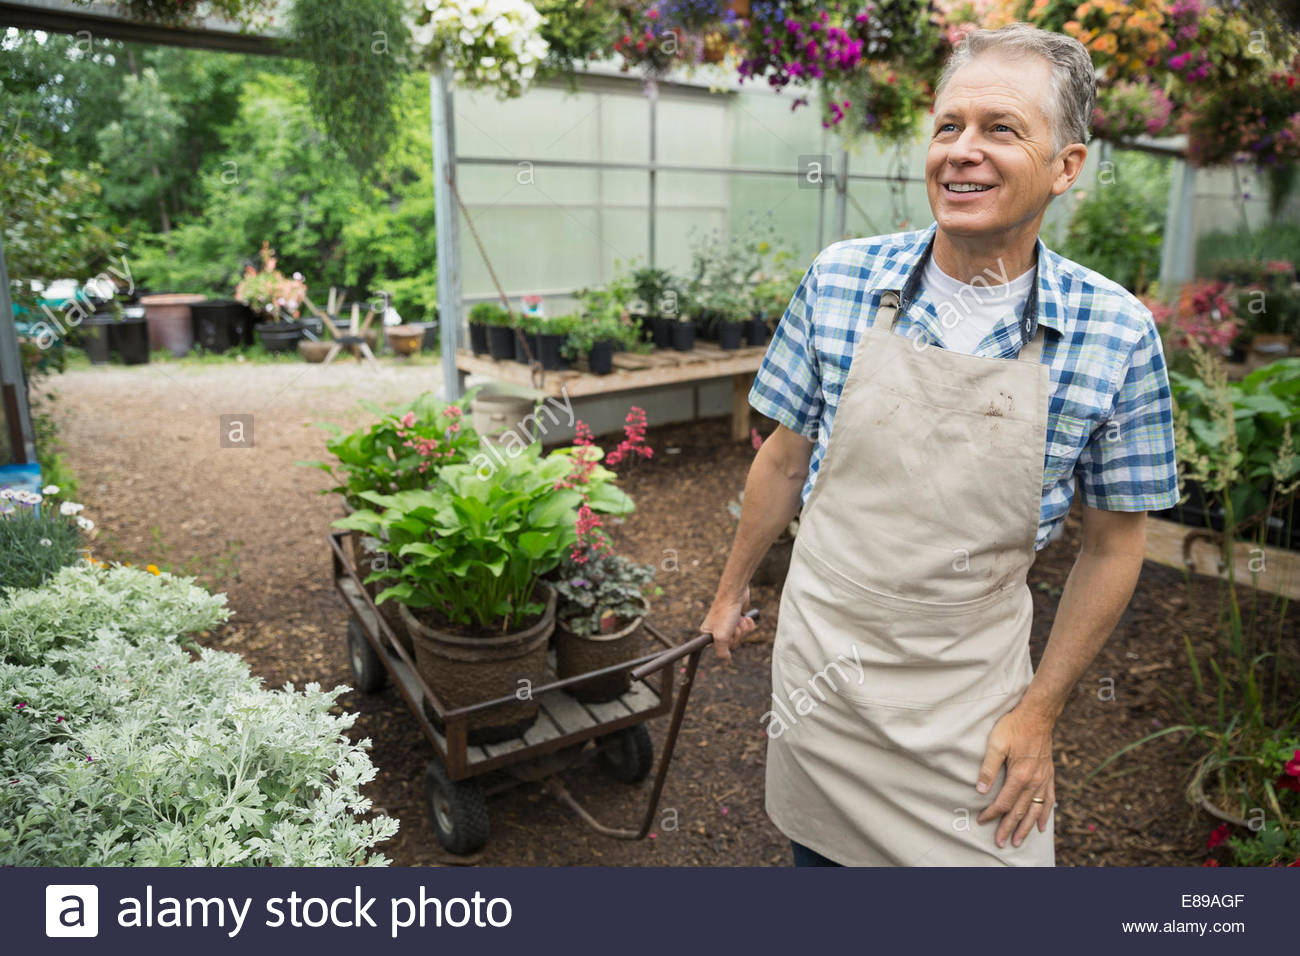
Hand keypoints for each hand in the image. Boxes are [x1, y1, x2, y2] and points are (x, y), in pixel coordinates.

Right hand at [699, 586, 754, 662]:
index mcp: (708, 633)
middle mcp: (717, 628)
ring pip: (741, 635)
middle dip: (737, 634)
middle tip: (733, 625)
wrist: (735, 593)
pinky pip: (747, 628)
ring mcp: (728, 623)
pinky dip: (748, 624)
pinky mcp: (738, 617)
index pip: (721, 649)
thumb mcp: (722, 637)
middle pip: (732, 642)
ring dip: (743, 628)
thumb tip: (725, 662)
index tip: (727, 634)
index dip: (727, 644)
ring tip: (739, 619)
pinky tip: (745, 617)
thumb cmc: (725, 613)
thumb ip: (722, 652)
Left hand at [974, 705, 1055, 848]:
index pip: (1004, 802)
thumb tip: (981, 789)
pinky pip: (1050, 799)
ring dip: (1027, 827)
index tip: (982, 821)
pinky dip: (1045, 814)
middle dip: (1009, 827)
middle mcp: (1034, 781)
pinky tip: (1043, 825)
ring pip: (1036, 809)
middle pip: (1020, 811)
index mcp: (1020, 775)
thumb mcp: (995, 743)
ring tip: (1019, 840)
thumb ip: (988, 768)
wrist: (1038, 715)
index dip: (992, 813)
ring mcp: (1044, 779)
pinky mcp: (1049, 774)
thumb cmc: (1014, 726)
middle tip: (1001, 843)